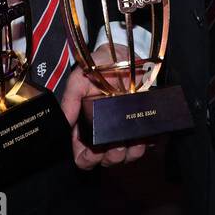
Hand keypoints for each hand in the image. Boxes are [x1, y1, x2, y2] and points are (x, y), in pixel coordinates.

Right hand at [59, 44, 147, 169]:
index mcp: (86, 127)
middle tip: (116, 146)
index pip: (83, 156)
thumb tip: (65, 122)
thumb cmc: (98, 67)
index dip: (87, 160)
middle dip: (112, 157)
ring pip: (129, 156)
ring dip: (131, 154)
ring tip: (132, 142)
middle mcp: (106, 133)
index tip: (93, 153)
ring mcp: (126, 130)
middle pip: (107, 160)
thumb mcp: (79, 80)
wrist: (124, 55)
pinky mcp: (144, 123)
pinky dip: (149, 142)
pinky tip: (146, 135)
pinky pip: (149, 142)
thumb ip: (70, 101)